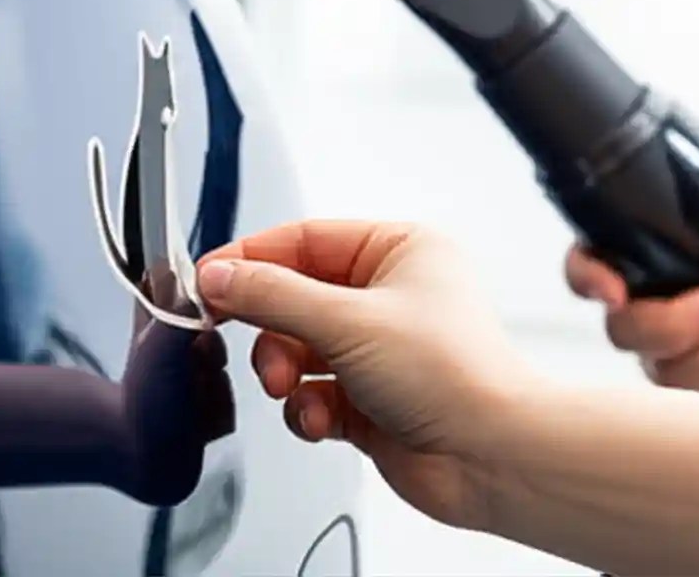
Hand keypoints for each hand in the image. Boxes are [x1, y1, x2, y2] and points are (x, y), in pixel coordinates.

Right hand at [196, 220, 537, 529]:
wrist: (492, 458)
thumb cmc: (454, 376)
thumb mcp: (346, 320)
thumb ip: (271, 295)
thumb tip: (218, 275)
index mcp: (399, 251)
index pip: (304, 240)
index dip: (251, 259)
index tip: (206, 278)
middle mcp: (390, 296)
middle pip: (293, 297)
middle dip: (270, 329)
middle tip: (246, 339)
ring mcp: (379, 350)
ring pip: (297, 349)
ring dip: (286, 372)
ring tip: (290, 386)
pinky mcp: (369, 400)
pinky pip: (312, 394)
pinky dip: (307, 408)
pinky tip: (321, 418)